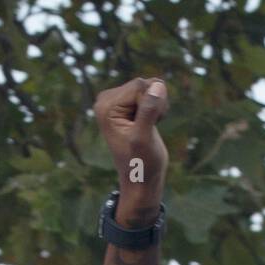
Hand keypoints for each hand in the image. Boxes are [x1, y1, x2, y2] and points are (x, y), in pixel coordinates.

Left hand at [94, 77, 169, 228]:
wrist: (141, 179)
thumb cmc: (142, 164)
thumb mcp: (144, 139)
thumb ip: (149, 111)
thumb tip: (158, 85)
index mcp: (106, 106)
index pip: (139, 87)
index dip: (152, 105)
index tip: (148, 127)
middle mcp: (106, 100)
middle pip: (143, 84)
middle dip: (155, 104)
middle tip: (151, 128)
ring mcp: (116, 101)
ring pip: (149, 87)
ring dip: (157, 106)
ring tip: (150, 127)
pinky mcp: (126, 104)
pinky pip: (150, 92)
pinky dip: (157, 107)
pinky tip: (150, 124)